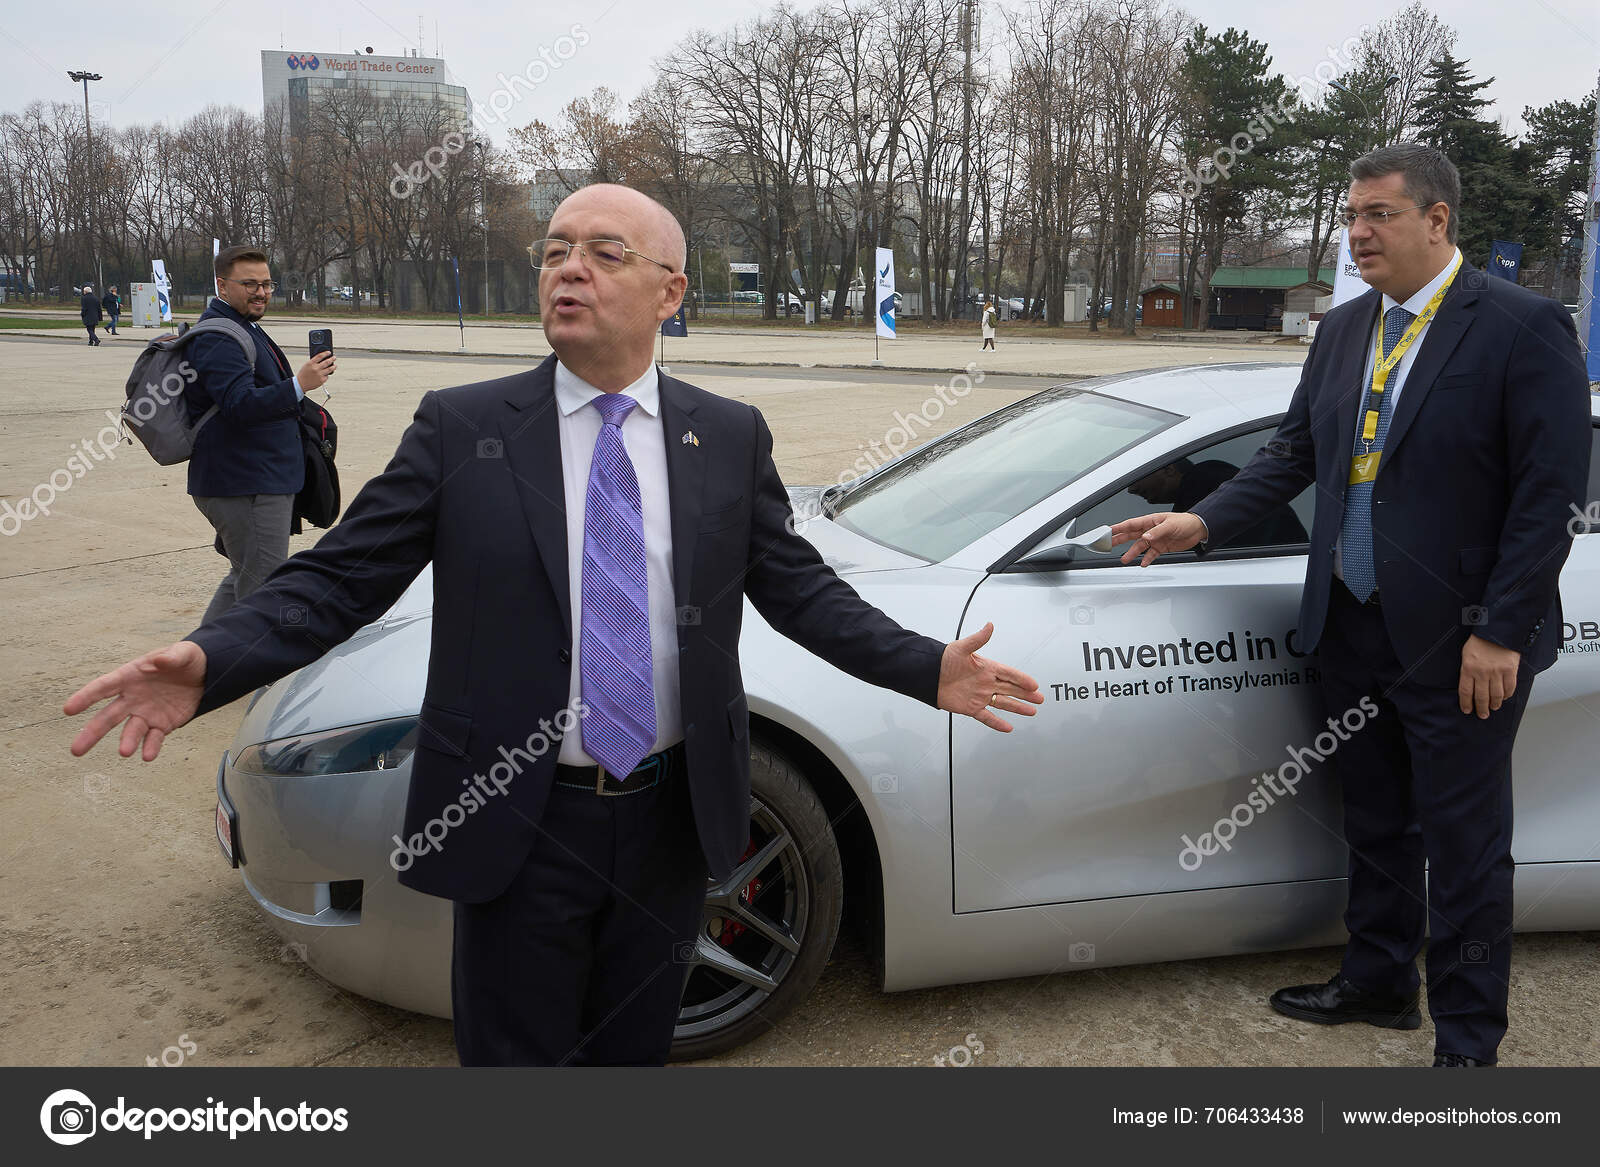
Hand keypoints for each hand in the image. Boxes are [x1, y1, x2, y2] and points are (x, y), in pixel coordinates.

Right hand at [64, 641, 206, 760]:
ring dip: (127, 741)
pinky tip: (147, 756)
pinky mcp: (162, 725)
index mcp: (129, 677)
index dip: (85, 697)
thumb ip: (171, 657)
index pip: (103, 687)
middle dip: (92, 733)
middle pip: (107, 717)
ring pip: (131, 731)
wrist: (203, 674)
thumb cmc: (184, 659)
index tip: (68, 709)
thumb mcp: (182, 652)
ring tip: (124, 752)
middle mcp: (132, 698)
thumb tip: (160, 661)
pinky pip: (154, 739)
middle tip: (76, 750)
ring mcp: (145, 714)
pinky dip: (150, 747)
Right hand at [298, 351, 336, 390]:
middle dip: (332, 359)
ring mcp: (319, 374)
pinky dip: (327, 374)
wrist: (301, 384)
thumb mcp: (306, 365)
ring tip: (335, 365)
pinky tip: (326, 374)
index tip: (329, 352)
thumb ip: (314, 362)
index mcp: (311, 363)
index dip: (325, 353)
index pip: (320, 356)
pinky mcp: (322, 380)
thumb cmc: (303, 374)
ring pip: (330, 369)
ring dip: (333, 366)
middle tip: (334, 357)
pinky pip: (327, 376)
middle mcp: (316, 368)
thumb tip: (322, 359)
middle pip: (327, 362)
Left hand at [937, 622, 1044, 731]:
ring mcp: (979, 696)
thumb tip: (989, 625)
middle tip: (1039, 698)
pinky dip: (997, 723)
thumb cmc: (943, 659)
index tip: (1034, 684)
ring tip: (1031, 711)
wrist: (927, 675)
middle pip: (1011, 690)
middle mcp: (985, 683)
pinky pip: (987, 717)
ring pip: (1003, 703)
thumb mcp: (962, 647)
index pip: (1009, 674)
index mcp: (986, 668)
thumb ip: (978, 638)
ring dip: (1018, 707)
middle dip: (1026, 694)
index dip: (1022, 679)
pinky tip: (1008, 727)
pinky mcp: (970, 707)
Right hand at [1110, 511, 1206, 565]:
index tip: (1108, 530)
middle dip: (1119, 539)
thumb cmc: (1185, 522)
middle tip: (1108, 544)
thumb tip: (1145, 537)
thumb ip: (1157, 531)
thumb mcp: (1170, 525)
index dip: (1119, 527)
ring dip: (1132, 553)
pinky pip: (1151, 554)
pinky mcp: (1161, 547)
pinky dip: (1147, 559)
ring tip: (1124, 559)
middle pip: (1131, 535)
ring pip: (1139, 547)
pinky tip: (1142, 563)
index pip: (1131, 524)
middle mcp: (1150, 530)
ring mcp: (1155, 539)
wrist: (1198, 529)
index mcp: (1150, 521)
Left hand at [1458, 634, 1519, 718]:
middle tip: (1482, 715)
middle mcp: (1482, 672)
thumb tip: (1469, 687)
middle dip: (1481, 709)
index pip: (1465, 692)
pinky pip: (1509, 688)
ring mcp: (1497, 672)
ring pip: (1496, 695)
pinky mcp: (1510, 670)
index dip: (1466, 703)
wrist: (1497, 630)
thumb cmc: (1480, 641)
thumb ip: (1467, 670)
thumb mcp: (1466, 654)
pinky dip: (1507, 695)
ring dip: (1495, 704)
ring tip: (1493, 708)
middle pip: (1481, 697)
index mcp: (1468, 668)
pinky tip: (1504, 698)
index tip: (1467, 710)